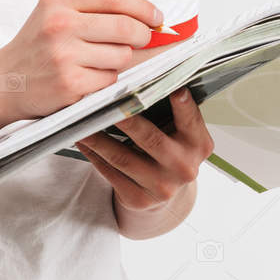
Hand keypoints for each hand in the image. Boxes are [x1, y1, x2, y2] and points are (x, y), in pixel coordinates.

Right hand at [0, 0, 162, 120]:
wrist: (3, 82)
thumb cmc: (37, 45)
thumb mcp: (54, 12)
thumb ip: (94, 2)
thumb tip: (141, 5)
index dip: (143, 7)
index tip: (157, 16)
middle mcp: (60, 24)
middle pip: (125, 27)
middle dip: (143, 35)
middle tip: (143, 39)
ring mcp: (64, 56)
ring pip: (122, 56)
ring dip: (121, 59)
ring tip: (101, 59)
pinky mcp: (70, 84)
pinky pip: (110, 79)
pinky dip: (107, 79)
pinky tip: (88, 76)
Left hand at [75, 88, 213, 212]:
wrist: (165, 193)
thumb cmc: (169, 149)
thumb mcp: (181, 133)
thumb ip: (173, 112)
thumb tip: (146, 79)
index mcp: (198, 144)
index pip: (190, 120)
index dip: (183, 105)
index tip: (174, 88)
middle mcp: (184, 167)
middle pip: (150, 139)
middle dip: (124, 119)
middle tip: (104, 101)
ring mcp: (162, 187)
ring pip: (122, 158)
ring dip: (98, 138)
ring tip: (81, 122)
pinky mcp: (140, 200)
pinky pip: (110, 173)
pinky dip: (94, 156)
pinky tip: (83, 142)